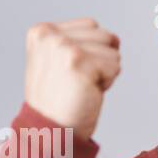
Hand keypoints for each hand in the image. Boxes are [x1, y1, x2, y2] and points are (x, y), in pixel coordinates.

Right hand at [24, 18, 120, 140]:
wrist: (51, 131)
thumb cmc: (60, 102)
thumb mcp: (57, 61)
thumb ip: (76, 43)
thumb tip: (115, 38)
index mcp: (42, 31)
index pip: (92, 26)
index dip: (91, 52)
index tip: (70, 72)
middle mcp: (50, 34)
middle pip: (105, 36)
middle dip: (100, 61)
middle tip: (77, 82)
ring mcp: (63, 46)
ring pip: (113, 51)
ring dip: (104, 73)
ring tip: (81, 86)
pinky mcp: (78, 61)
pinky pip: (115, 66)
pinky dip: (107, 83)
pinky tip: (87, 92)